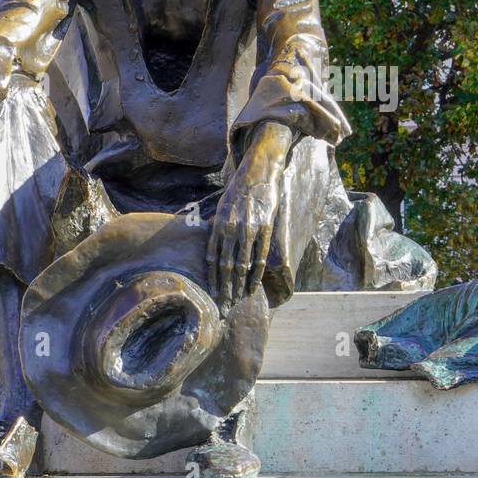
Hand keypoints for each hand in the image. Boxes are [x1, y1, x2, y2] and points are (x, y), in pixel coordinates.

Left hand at [207, 122, 291, 315]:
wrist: (258, 171)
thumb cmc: (239, 190)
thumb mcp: (222, 206)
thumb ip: (216, 226)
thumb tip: (212, 245)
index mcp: (218, 224)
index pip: (213, 258)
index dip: (212, 279)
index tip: (212, 295)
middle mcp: (231, 228)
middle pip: (226, 266)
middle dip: (224, 288)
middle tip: (223, 307)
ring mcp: (249, 229)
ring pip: (242, 264)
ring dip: (239, 285)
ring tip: (237, 300)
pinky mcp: (265, 228)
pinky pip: (260, 256)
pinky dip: (256, 274)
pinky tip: (253, 286)